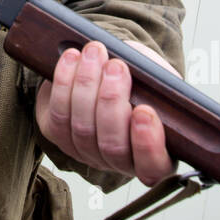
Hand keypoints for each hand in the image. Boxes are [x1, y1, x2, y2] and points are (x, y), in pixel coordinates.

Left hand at [35, 39, 174, 185]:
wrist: (110, 74)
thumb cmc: (143, 82)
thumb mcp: (160, 85)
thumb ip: (161, 91)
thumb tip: (151, 84)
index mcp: (153, 158)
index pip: (153, 166)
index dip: (148, 143)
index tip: (145, 111)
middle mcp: (118, 162)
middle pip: (112, 144)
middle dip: (111, 100)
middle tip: (116, 67)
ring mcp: (86, 152)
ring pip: (82, 127)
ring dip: (87, 84)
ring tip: (95, 53)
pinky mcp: (58, 135)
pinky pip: (58, 114)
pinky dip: (64, 82)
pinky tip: (72, 57)